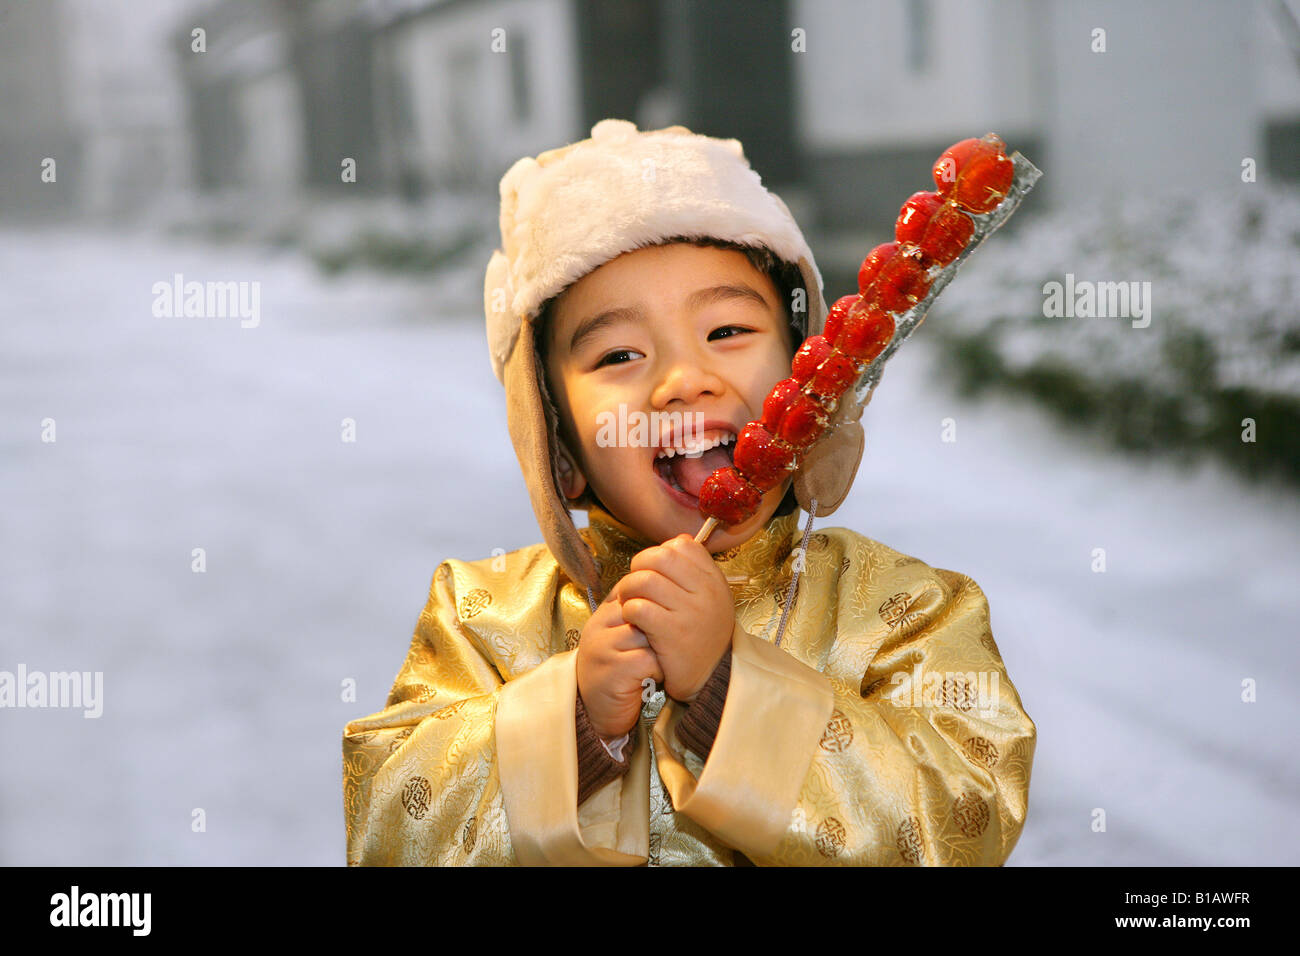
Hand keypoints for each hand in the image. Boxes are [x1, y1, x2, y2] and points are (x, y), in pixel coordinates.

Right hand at [575, 584, 664, 739]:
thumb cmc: (618, 671)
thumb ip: (637, 614)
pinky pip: (649, 659)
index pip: (636, 592)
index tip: (660, 628)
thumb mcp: (622, 637)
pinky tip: (650, 679)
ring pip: (649, 633)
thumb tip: (668, 590)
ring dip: (660, 651)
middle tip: (660, 650)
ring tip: (653, 664)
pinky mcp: (613, 670)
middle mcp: (598, 625)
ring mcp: (603, 646)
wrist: (597, 712)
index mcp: (603, 613)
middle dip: (660, 630)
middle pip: (645, 610)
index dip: (656, 609)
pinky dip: (657, 670)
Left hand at [617, 534, 734, 702]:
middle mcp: (705, 592)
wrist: (710, 677)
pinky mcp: (670, 633)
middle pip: (659, 557)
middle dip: (639, 567)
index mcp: (714, 579)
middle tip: (636, 585)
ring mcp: (689, 612)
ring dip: (628, 590)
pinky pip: (638, 608)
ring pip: (644, 581)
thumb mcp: (709, 598)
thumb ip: (694, 569)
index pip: (682, 545)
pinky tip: (633, 620)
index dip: (660, 553)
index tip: (655, 571)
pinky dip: (629, 611)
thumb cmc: (703, 634)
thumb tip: (676, 540)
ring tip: (630, 603)